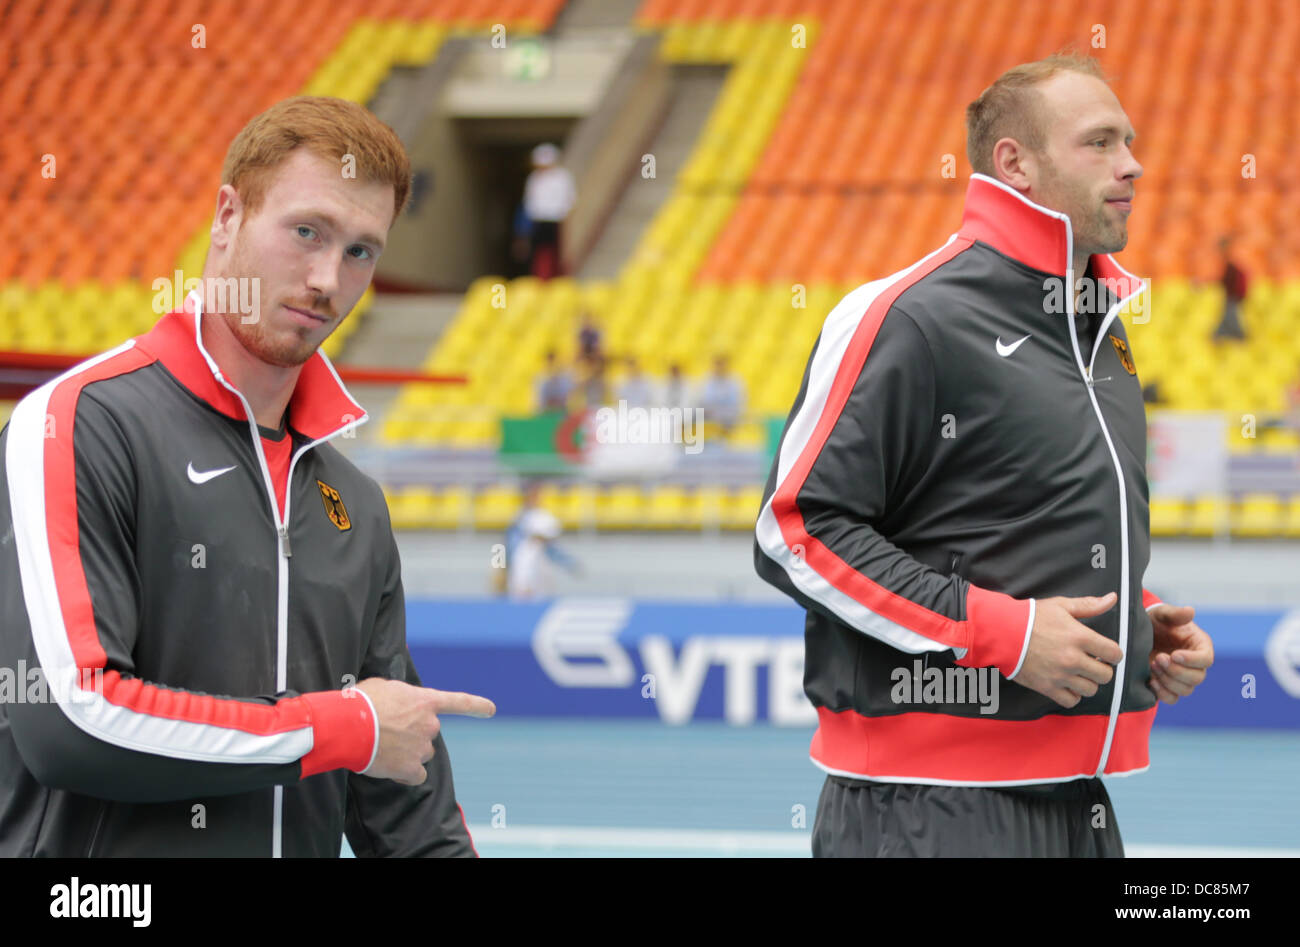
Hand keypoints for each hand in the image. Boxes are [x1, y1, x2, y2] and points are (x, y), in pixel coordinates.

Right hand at [354, 678, 494, 784]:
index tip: (492, 709)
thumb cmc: (361, 702)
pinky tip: (388, 768)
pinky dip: (404, 774)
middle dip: (413, 734)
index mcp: (425, 701)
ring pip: (421, 754)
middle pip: (429, 733)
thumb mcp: (384, 687)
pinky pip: (415, 776)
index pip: (458, 702)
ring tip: (382, 748)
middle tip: (387, 732)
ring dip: (407, 754)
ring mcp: (422, 747)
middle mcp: (430, 724)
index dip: (476, 705)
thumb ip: (400, 696)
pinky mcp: (411, 768)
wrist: (349, 725)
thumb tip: (396, 704)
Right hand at [1013, 593, 1123, 708]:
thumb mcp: (1060, 606)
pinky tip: (1067, 684)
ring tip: (1078, 673)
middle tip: (1091, 662)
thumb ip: (1089, 605)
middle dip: (1101, 668)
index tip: (1106, 653)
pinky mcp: (1047, 687)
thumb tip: (1112, 598)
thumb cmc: (1030, 618)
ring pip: (1091, 689)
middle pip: (1105, 675)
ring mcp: (1060, 675)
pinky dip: (1072, 695)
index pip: (1114, 653)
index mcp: (1080, 637)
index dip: (1113, 654)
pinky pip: (1071, 701)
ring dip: (1088, 682)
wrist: (1001, 632)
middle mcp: (1073, 659)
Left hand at [1146, 603, 1213, 703]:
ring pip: (1185, 690)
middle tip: (1159, 658)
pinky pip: (1172, 699)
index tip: (1174, 654)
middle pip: (1197, 678)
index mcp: (1199, 646)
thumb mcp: (1162, 614)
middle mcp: (1194, 664)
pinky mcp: (1167, 686)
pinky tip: (1151, 681)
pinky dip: (1162, 693)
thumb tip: (1190, 611)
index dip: (1192, 660)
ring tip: (1153, 664)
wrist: (1139, 633)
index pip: (1206, 659)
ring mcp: (1181, 677)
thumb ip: (1175, 613)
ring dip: (1168, 680)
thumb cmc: (1156, 621)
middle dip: (1176, 670)